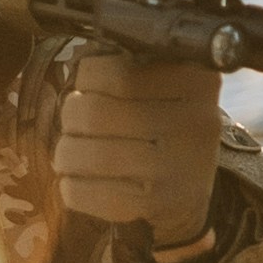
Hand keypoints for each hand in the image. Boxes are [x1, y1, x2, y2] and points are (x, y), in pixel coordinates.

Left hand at [56, 51, 223, 242]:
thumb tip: (78, 58)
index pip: (113, 70)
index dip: (87, 80)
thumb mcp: (163, 88)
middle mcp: (196, 120)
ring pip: (86, 154)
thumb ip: (128, 65)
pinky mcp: (160, 203)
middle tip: (75, 126)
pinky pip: (88, 193)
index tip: (92, 90)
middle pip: (93, 111)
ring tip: (71, 156)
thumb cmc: (162, 129)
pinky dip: (71, 188)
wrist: (190, 195)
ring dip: (66, 155)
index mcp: (196, 80)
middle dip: (70, 119)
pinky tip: (79, 183)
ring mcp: (179, 165)